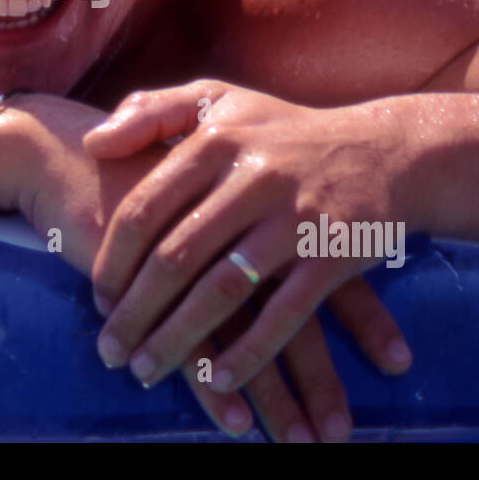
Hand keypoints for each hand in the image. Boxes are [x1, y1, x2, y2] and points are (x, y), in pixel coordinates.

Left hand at [82, 80, 417, 438]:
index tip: (97, 298)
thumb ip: (151, 111)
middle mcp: (252, 176)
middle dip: (134, 312)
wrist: (386, 151)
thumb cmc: (284, 131)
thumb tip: (92, 143)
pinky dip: (248, 353)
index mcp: (216, 139)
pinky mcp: (333, 254)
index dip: (114, 261)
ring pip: (221, 291)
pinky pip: (282, 316)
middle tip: (109, 351)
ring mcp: (294, 218)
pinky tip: (218, 379)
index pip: (145, 209)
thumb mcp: (218, 100)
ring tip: (145, 371)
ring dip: (178, 340)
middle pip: (175, 257)